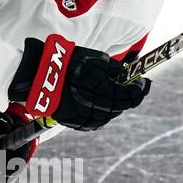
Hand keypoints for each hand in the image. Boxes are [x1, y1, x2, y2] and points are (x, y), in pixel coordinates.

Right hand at [9, 35, 150, 131]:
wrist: (36, 74)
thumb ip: (116, 70)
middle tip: (134, 88)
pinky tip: (102, 104)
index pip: (127, 97)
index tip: (145, 84)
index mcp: (99, 90)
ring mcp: (82, 118)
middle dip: (127, 98)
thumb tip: (134, 76)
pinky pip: (93, 122)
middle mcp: (92, 107)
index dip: (139, 91)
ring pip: (107, 117)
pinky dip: (101, 113)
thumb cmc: (66, 61)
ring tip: (117, 95)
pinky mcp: (73, 123)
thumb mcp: (96, 60)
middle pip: (118, 107)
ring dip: (115, 106)